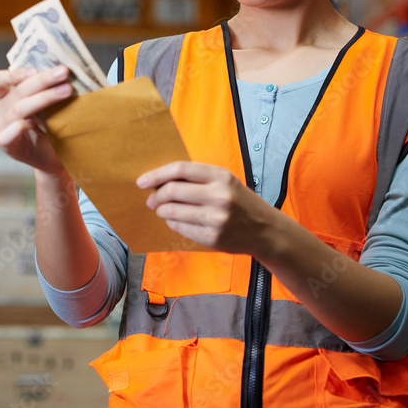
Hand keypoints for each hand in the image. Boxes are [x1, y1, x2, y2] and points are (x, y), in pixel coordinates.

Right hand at [0, 65, 73, 175]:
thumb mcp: (46, 101)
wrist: (52, 155)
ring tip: (66, 91)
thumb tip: (64, 68)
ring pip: (18, 109)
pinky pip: (10, 133)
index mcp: (4, 95)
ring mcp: (0, 127)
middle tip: (64, 73)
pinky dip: (21, 126)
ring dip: (44, 98)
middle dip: (42, 80)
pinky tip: (34, 123)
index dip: (13, 74)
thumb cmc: (48, 125)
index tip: (36, 70)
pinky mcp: (6, 144)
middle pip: (15, 92)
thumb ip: (48, 85)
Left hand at [137, 161, 276, 252]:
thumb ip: (198, 179)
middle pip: (172, 191)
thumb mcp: (226, 181)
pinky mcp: (212, 237)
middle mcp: (219, 196)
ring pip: (172, 212)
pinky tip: (175, 220)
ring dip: (162, 211)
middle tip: (151, 200)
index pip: (180, 169)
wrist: (265, 230)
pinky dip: (172, 223)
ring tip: (162, 210)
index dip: (157, 174)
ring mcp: (215, 219)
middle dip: (156, 196)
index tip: (142, 181)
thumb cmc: (241, 202)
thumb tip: (161, 180)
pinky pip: (180, 228)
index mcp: (221, 176)